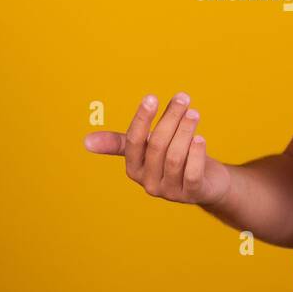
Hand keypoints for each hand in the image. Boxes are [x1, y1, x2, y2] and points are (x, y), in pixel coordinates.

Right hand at [83, 92, 233, 206]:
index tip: (151, 97)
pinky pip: (192, 173)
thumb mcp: (147, 147)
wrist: (206, 182)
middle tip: (182, 98)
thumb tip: (86, 141)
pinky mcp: (191, 194)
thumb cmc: (172, 157)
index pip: (133, 142)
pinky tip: (200, 139)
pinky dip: (196, 154)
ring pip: (175, 157)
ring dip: (185, 131)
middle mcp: (148, 182)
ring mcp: (170, 191)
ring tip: (194, 113)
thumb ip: (123, 140)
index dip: (141, 119)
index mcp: (134, 168)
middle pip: (157, 146)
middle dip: (170, 119)